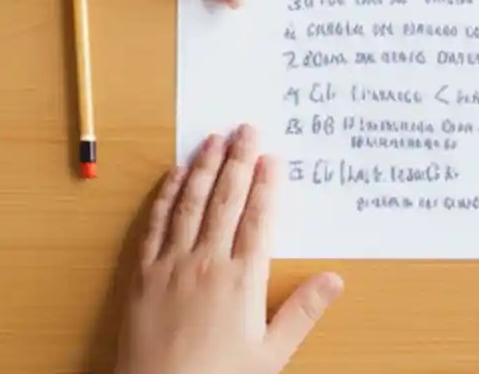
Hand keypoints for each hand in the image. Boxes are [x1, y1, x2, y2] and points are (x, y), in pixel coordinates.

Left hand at [114, 125, 343, 373]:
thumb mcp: (271, 354)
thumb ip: (302, 312)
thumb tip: (335, 279)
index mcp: (242, 280)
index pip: (258, 219)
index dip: (266, 184)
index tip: (272, 156)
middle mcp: (207, 263)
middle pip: (226, 200)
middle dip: (237, 160)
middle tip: (246, 128)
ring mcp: (171, 266)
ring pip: (190, 204)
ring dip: (203, 167)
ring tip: (212, 139)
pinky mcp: (143, 276)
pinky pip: (155, 225)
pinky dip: (166, 196)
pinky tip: (175, 176)